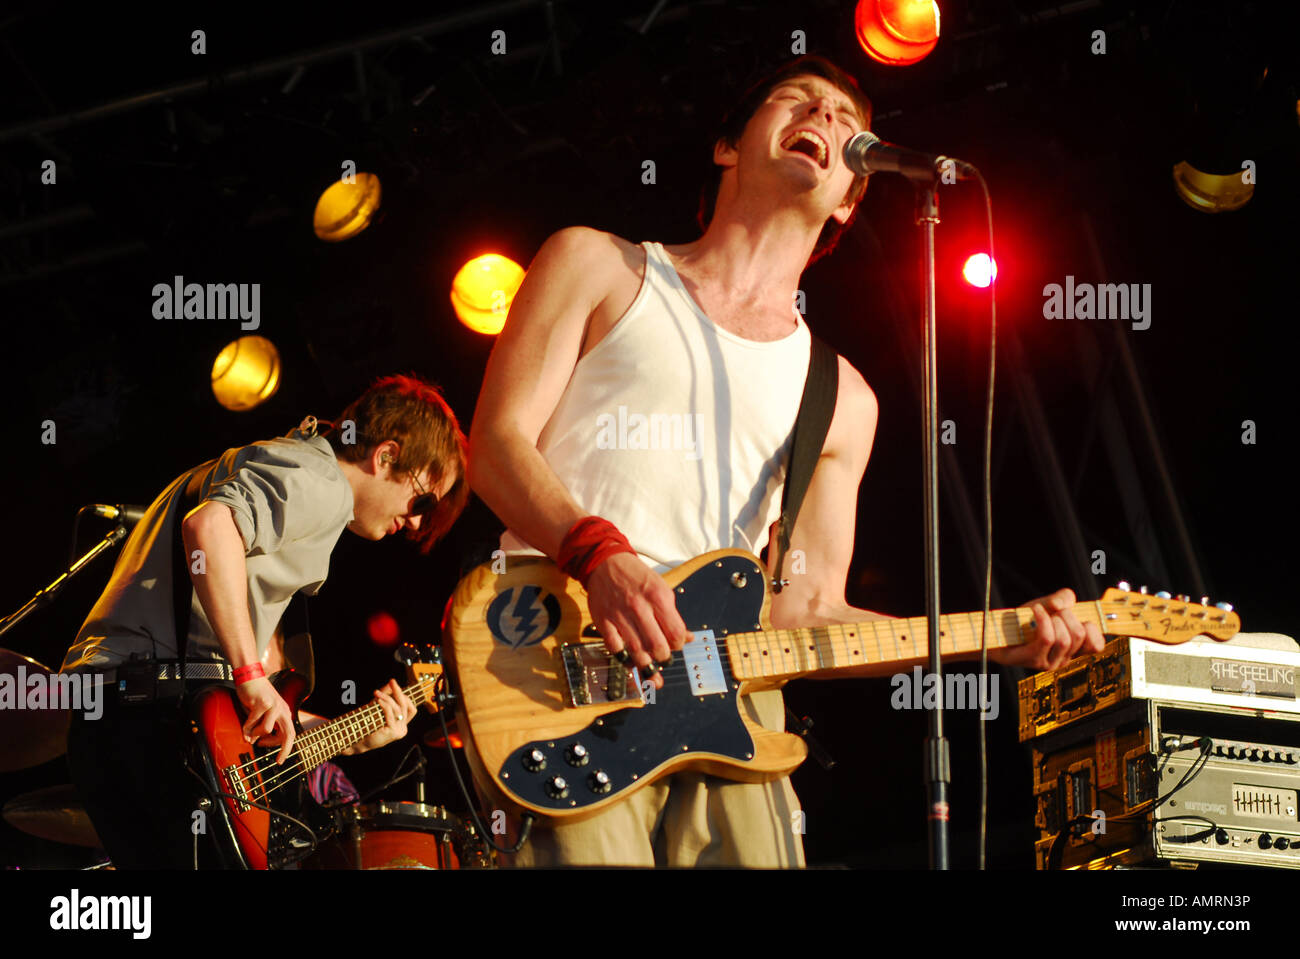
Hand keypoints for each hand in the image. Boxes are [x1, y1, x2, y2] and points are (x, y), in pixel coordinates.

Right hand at [237, 677, 295, 764]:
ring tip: (249, 733)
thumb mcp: (262, 713)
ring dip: (255, 734)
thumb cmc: (255, 695)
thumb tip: (255, 741)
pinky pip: (253, 723)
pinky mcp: (262, 703)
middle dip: (284, 750)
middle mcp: (282, 709)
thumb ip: (262, 725)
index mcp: (284, 712)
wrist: (250, 677)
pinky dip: (247, 727)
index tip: (279, 758)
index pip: (290, 733)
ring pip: (266, 730)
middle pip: (289, 733)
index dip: (285, 747)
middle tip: (279, 760)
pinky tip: (244, 726)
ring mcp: (273, 706)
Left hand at [352, 679, 416, 753]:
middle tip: (392, 681)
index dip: (405, 697)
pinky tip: (378, 700)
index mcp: (402, 724)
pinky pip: (390, 714)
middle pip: (405, 706)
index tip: (395, 685)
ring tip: (377, 693)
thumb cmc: (368, 725)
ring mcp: (399, 731)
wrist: (358, 741)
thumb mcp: (379, 708)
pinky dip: (385, 705)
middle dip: (398, 692)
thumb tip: (391, 683)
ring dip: (387, 698)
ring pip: (398, 709)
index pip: (411, 709)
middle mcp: (403, 728)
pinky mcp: (392, 731)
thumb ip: (386, 696)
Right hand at [585, 553, 690, 688]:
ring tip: (651, 668)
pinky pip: (616, 649)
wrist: (606, 563)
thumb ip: (673, 615)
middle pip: (658, 647)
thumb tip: (688, 638)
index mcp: (659, 598)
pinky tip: (630, 660)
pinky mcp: (604, 622)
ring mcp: (620, 616)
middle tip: (663, 657)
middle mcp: (640, 607)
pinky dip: (625, 659)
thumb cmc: (636, 577)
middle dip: (664, 658)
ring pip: (637, 652)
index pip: (676, 634)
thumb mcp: (661, 589)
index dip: (679, 645)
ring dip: (646, 665)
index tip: (676, 645)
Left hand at [991, 588, 1103, 670]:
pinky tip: (1036, 611)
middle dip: (1068, 615)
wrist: (998, 629)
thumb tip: (1064, 604)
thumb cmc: (1025, 620)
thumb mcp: (1049, 604)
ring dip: (1054, 619)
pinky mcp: (1033, 660)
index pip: (1096, 645)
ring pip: (1064, 640)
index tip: (1080, 616)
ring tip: (1041, 612)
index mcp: (1073, 648)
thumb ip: (1064, 598)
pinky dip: (1043, 620)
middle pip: (1079, 636)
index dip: (1093, 628)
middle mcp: (1064, 658)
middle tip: (1054, 610)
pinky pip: (1047, 638)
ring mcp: (1049, 662)